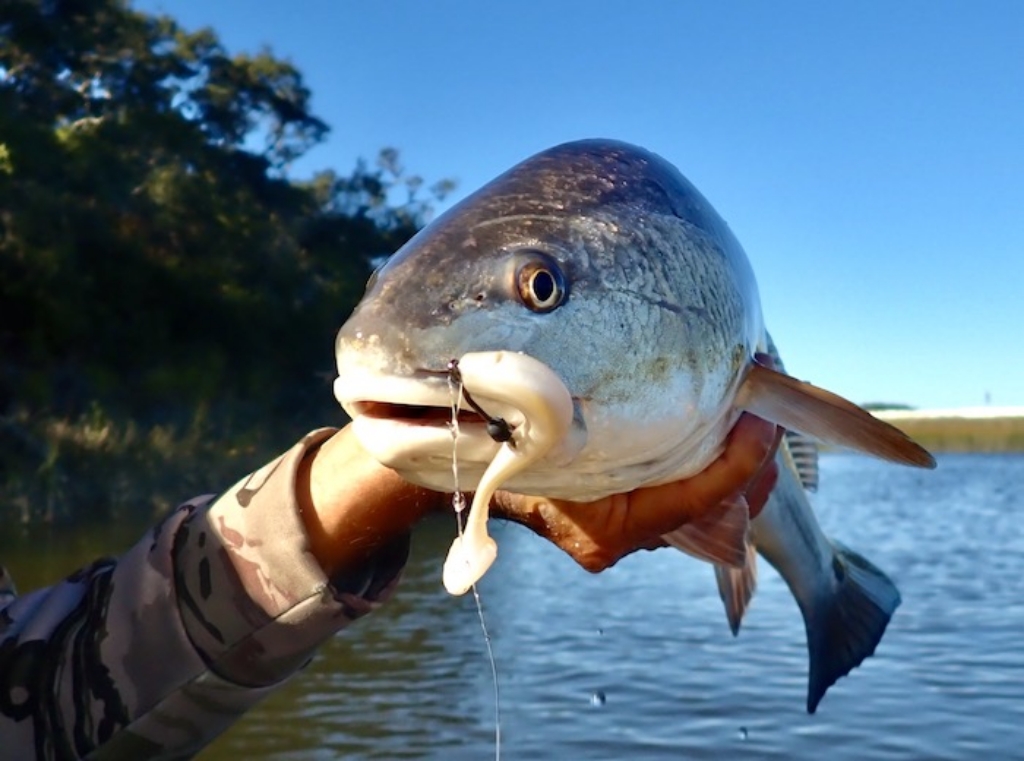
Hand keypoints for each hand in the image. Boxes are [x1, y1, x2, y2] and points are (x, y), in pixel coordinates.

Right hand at [491, 412, 780, 571]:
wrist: (492, 483)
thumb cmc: (513, 458)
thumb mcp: (549, 438)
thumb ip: (587, 424)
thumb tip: (636, 379)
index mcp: (610, 530)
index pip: (696, 500)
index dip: (738, 462)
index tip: (763, 420)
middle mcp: (631, 541)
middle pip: (717, 513)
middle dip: (754, 469)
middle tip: (773, 416)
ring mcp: (637, 535)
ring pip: (711, 509)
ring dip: (738, 469)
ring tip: (758, 421)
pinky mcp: (641, 519)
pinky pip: (694, 499)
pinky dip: (715, 471)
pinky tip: (729, 436)